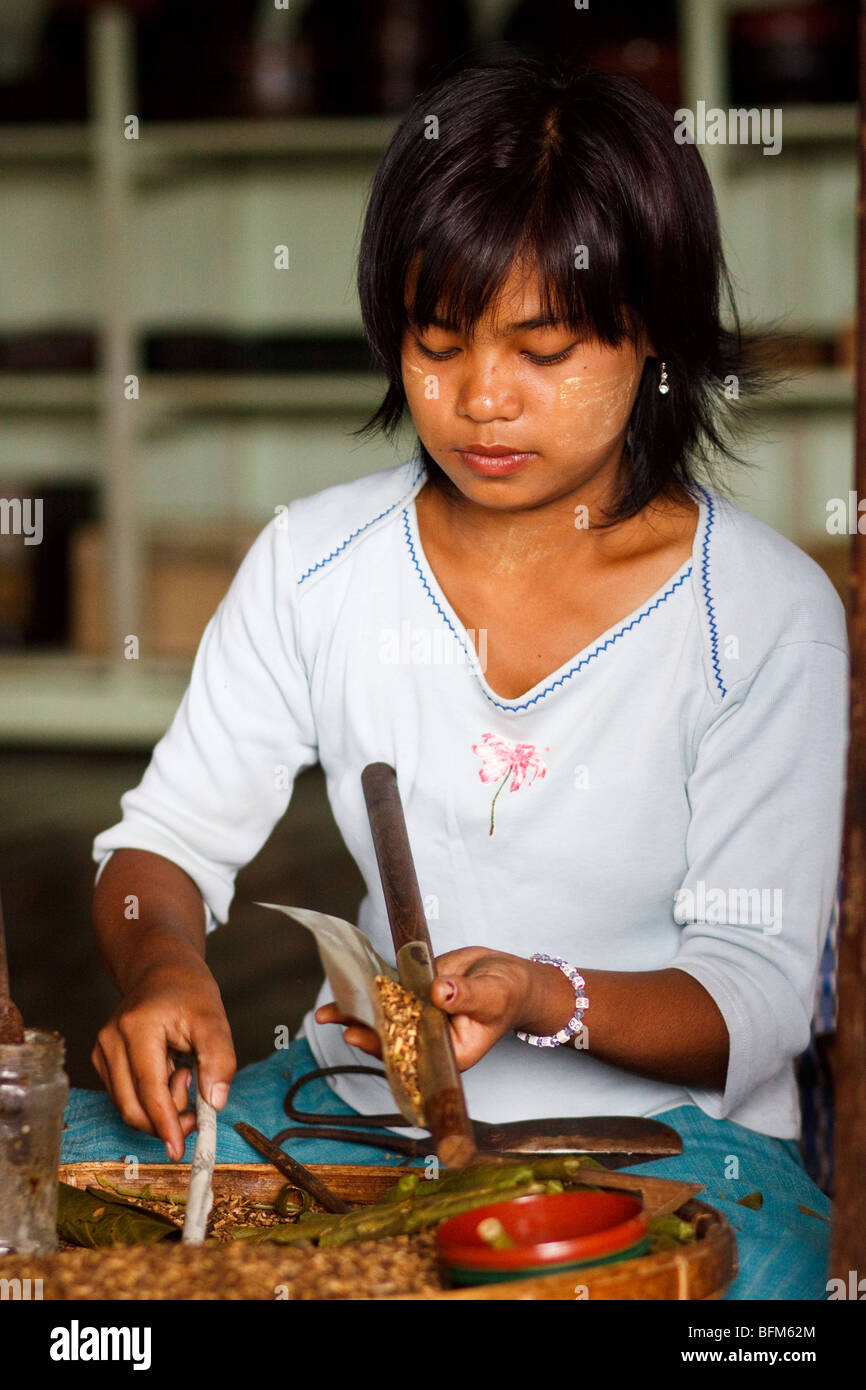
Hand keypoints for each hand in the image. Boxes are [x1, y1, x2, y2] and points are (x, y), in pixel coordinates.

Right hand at [91, 960, 235, 1160]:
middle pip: (132, 1106)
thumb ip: (219, 1060)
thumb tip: (215, 1102)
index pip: (149, 1089)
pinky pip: (125, 1097)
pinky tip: (168, 1074)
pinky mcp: (102, 1059)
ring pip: (127, 1106)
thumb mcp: (214, 1018)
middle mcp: (111, 1040)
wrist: (161, 969)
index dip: (166, 1124)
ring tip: (185, 1076)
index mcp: (137, 1027)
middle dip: (166, 1121)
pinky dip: (150, 1099)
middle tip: (199, 1111)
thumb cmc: (188, 991)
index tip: (179, 1150)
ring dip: (160, 1108)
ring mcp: (102, 1050)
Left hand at [315, 947, 574, 1071]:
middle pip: (392, 1040)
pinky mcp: (412, 995)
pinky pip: (387, 995)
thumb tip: (440, 992)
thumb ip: (467, 995)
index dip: (388, 1050)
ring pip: (384, 1017)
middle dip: (365, 1033)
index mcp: (449, 1052)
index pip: (414, 1056)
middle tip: (342, 1025)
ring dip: (356, 1015)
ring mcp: (418, 1016)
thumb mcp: (492, 994)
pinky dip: (367, 992)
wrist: (504, 974)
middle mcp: (428, 1039)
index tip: (366, 1041)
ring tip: (326, 1014)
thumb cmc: (507, 992)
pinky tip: (343, 989)